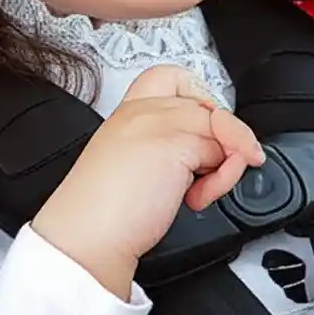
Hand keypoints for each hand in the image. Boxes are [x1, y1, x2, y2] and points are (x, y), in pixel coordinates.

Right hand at [31, 65, 264, 298]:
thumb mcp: (139, 165)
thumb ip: (171, 145)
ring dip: (224, 166)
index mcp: (127, 113)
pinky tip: (192, 198)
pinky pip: (225, 151)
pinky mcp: (176, 142)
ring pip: (222, 128)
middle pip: (207, 106)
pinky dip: (221, 180)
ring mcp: (158, 122)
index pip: (173, 79)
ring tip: (196, 192)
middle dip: (220, 142)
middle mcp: (143, 111)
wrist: (88, 235)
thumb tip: (214, 149)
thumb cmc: (104, 214)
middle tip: (204, 173)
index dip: (198, 101)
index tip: (199, 135)